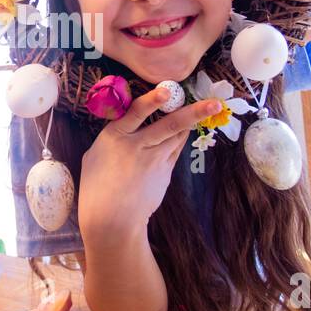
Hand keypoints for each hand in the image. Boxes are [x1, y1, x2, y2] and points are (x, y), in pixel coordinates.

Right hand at [77, 86, 220, 244]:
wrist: (111, 220)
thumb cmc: (95, 186)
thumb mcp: (94, 156)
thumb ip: (113, 137)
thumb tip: (124, 127)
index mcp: (115, 137)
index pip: (136, 112)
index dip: (152, 100)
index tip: (166, 90)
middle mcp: (137, 145)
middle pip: (170, 125)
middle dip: (194, 112)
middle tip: (215, 104)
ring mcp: (154, 161)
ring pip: (178, 136)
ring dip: (191, 121)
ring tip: (209, 109)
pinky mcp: (165, 173)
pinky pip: (175, 150)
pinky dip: (180, 139)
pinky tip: (184, 131)